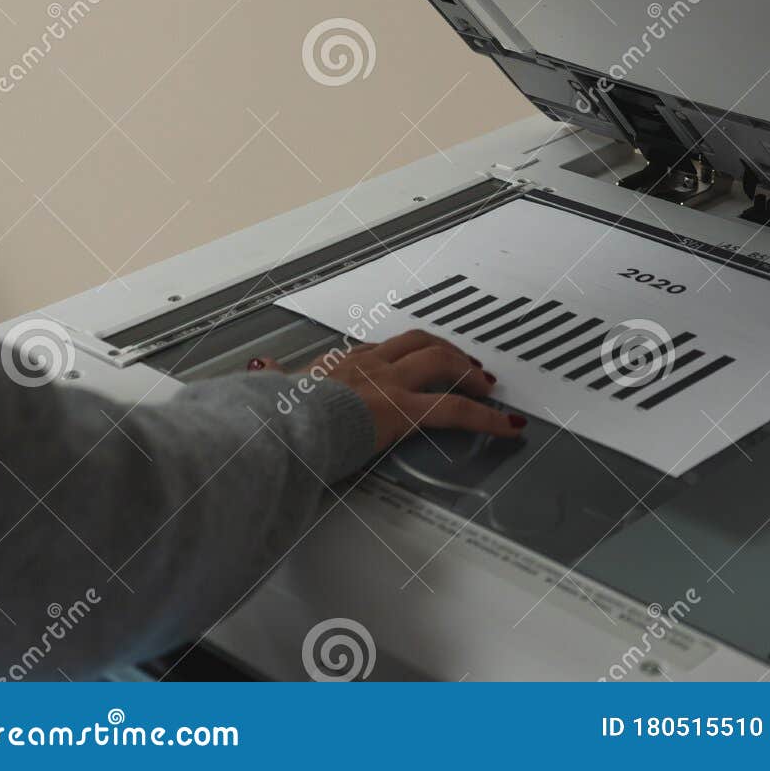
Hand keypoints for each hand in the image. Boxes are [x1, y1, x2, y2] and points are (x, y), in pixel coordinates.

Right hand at [248, 329, 526, 450]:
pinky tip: (507, 426)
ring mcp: (390, 383)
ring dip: (468, 371)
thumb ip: (272, 377)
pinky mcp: (405, 409)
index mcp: (339, 362)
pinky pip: (457, 409)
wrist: (280, 427)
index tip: (415, 359)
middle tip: (467, 365)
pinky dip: (488, 417)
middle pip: (418, 343)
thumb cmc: (274, 416)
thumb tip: (261, 366)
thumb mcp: (270, 389)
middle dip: (446, 351)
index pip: (380, 350)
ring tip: (487, 386)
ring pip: (441, 362)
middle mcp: (369, 364)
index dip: (404, 354)